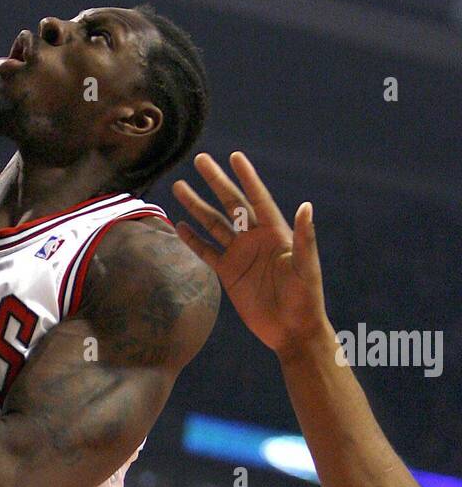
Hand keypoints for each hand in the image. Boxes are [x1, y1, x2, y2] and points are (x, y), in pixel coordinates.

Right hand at [173, 152, 329, 358]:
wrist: (291, 330)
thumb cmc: (305, 298)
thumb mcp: (306, 267)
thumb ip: (304, 237)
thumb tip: (306, 206)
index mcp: (275, 232)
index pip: (258, 198)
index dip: (247, 177)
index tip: (235, 156)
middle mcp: (255, 238)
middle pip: (231, 204)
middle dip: (216, 182)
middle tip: (200, 160)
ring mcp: (240, 254)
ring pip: (214, 224)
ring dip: (197, 207)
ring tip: (180, 187)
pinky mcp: (229, 273)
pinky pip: (207, 252)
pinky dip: (193, 240)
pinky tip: (180, 226)